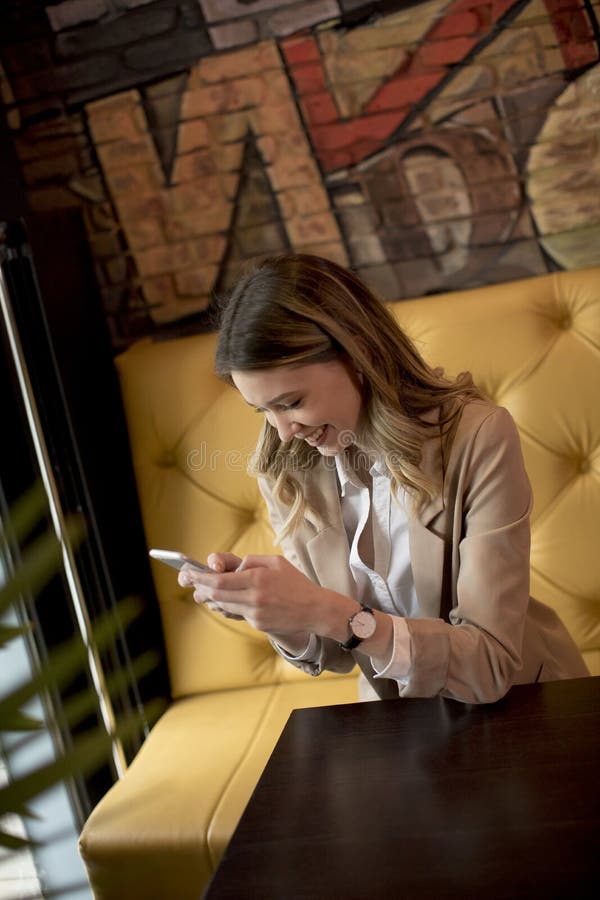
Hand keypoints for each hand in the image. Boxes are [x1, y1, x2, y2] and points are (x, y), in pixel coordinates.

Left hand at [179, 554, 327, 638]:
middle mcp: (254, 598)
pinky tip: (223, 601)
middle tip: (189, 582)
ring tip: (202, 591)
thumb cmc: (295, 582)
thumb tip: (228, 567)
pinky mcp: (258, 625)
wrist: (315, 609)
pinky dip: (227, 606)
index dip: (199, 578)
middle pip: (216, 595)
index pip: (219, 580)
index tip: (187, 572)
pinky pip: (236, 614)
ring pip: (223, 606)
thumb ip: (249, 561)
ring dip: (210, 598)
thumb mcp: (274, 562)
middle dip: (199, 588)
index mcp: (257, 579)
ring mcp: (256, 614)